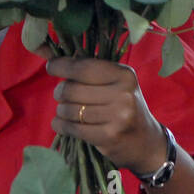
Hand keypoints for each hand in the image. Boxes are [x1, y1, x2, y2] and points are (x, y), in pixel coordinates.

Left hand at [46, 56, 168, 176]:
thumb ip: (88, 70)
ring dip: (61, 111)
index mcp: (125, 75)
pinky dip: (61, 125)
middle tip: (61, 95)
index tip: (51, 66)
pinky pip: (72, 128)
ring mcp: (118, 116)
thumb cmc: (124, 106)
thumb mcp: (115, 83)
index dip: (62, 66)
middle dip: (60, 92)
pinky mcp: (108, 136)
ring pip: (69, 109)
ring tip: (67, 111)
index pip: (84, 68)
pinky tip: (62, 124)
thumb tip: (48, 53)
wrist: (145, 141)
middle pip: (72, 89)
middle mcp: (123, 94)